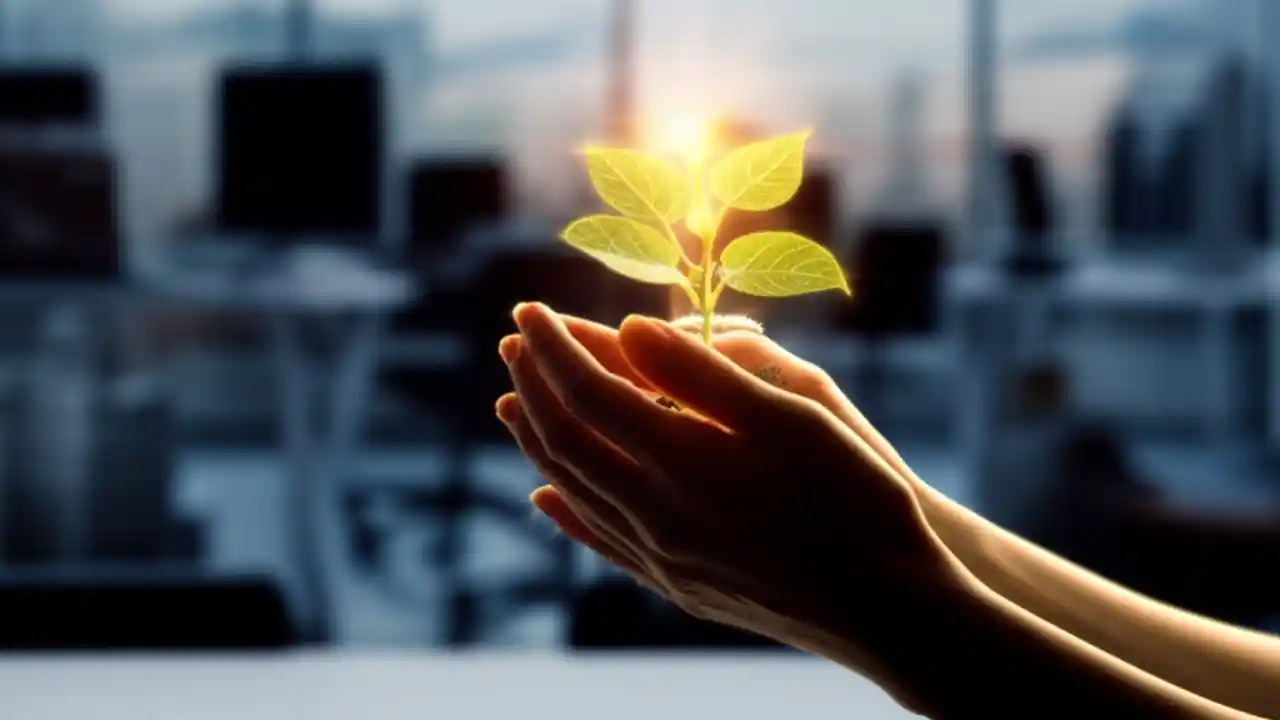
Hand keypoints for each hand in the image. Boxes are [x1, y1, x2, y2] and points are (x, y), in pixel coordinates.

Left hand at [496, 303, 958, 667]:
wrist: (892, 609)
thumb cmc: (857, 497)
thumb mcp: (793, 413)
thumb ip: (704, 373)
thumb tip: (631, 327)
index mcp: (682, 460)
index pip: (588, 391)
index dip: (554, 345)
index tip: (528, 308)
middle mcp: (656, 514)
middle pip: (567, 440)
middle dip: (534, 384)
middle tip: (512, 341)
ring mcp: (663, 557)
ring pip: (573, 490)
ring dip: (536, 439)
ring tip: (511, 404)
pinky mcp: (679, 585)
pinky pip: (600, 540)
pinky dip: (564, 509)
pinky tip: (545, 496)